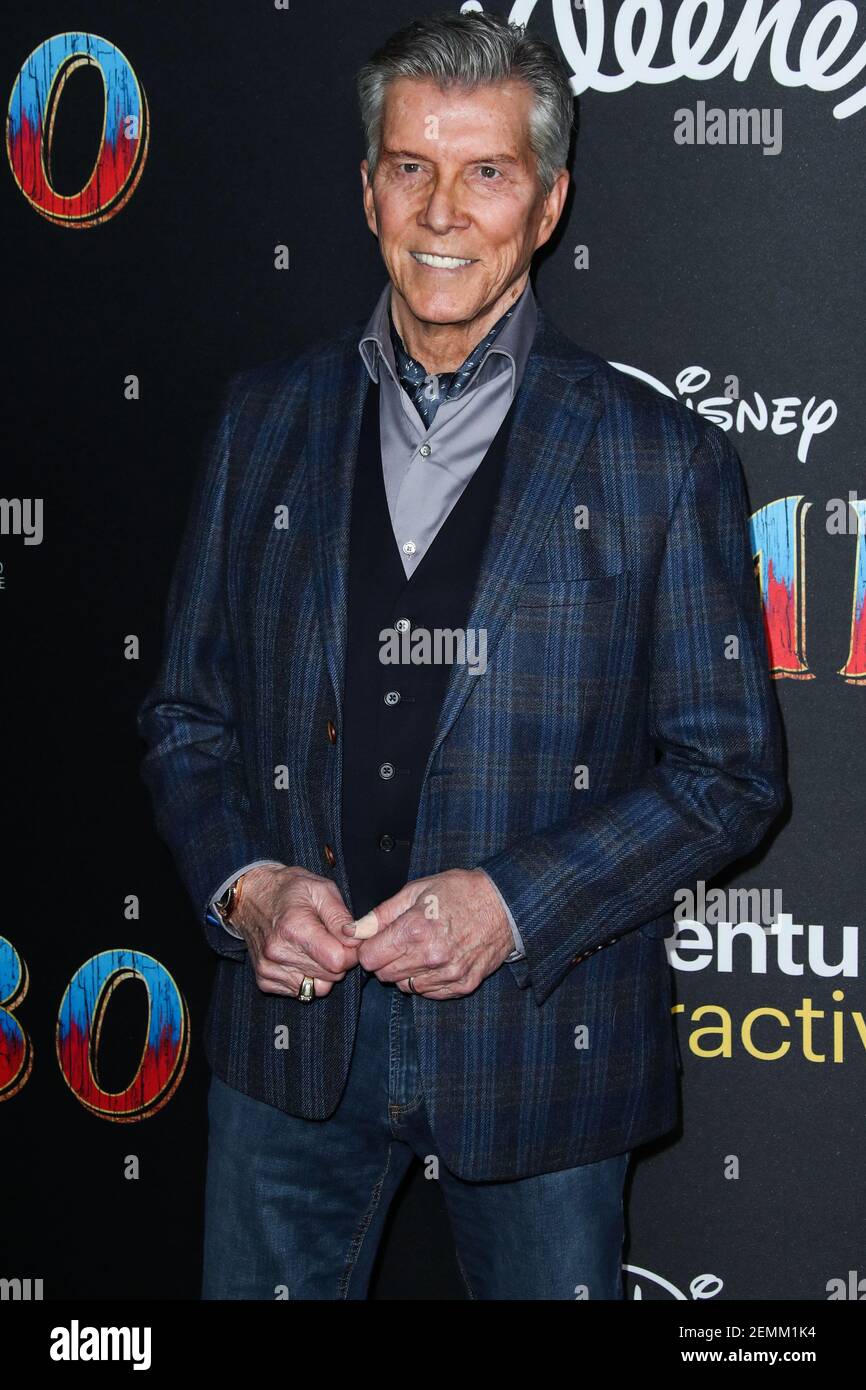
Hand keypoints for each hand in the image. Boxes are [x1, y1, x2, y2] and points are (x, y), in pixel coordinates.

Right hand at [231, 865, 358, 997]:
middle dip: (338, 962)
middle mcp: (279, 952)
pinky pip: (300, 992)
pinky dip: (305, 978)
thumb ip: (340, 916)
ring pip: (317, 989)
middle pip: (330, 977)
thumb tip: (356, 941)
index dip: (351, 953)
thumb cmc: (289, 889)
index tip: (348, 941)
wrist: (250, 896)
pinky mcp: (264, 980)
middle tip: (330, 941)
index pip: (338, 961)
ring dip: (322, 972)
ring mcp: (269, 968)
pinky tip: (299, 957)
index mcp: (295, 928)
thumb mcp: (321, 889)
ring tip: (313, 948)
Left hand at [342, 869, 513, 998]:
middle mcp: (430, 957)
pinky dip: (426, 981)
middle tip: (400, 941)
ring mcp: (448, 974)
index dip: (369, 948)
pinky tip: (436, 960)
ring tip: (420, 949)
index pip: (369, 958)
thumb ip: (381, 914)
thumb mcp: (416, 891)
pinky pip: (429, 993)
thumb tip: (353, 931)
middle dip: (385, 960)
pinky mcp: (463, 985)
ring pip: (405, 987)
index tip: (378, 939)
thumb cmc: (459, 892)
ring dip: (405, 972)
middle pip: (384, 975)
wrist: (505, 904)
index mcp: (414, 930)